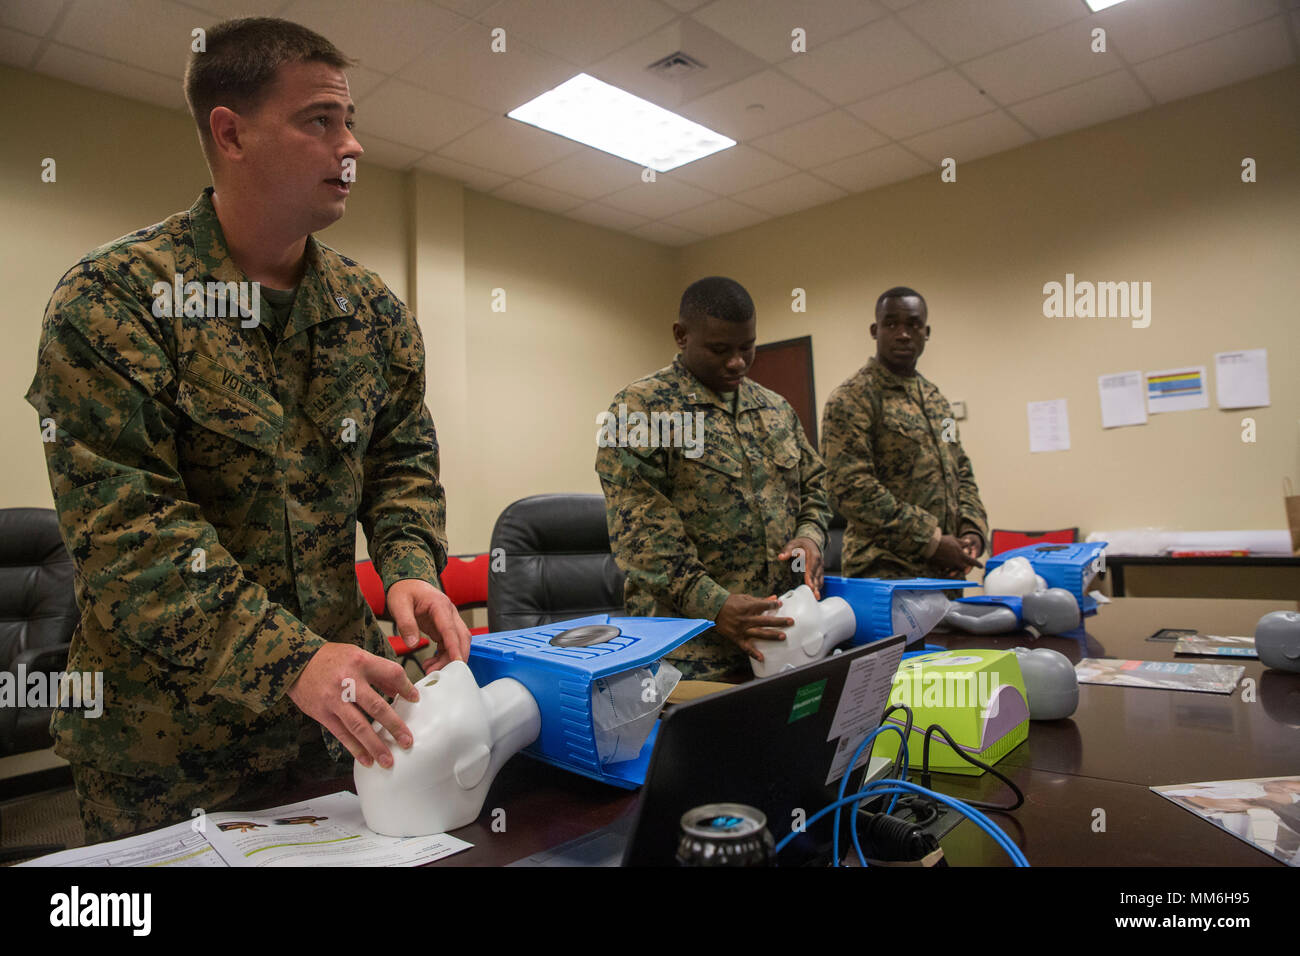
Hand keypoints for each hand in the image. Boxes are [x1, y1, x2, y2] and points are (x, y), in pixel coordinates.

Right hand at [288, 643, 418, 768]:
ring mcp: (334, 699)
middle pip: (377, 706)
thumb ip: (378, 672)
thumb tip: (398, 693)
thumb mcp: (357, 655)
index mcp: (361, 662)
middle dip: (394, 726)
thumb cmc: (330, 658)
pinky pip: (341, 734)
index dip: (406, 688)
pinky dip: (355, 749)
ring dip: (375, 745)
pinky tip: (366, 760)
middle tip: (407, 741)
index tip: (414, 700)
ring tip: (388, 760)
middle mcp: (348, 681)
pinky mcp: (322, 713)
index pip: (391, 674)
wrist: (295, 662)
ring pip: (358, 726)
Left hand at [386, 578, 472, 673]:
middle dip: (456, 657)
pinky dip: (444, 656)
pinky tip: (431, 663)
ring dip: (449, 659)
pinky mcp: (444, 626)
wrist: (407, 582)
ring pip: (458, 642)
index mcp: (439, 605)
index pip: (451, 629)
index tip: (457, 663)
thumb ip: (406, 623)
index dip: (455, 647)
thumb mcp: (399, 604)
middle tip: (442, 674)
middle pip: (461, 638)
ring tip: (430, 670)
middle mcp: (449, 612)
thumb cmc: (404, 590)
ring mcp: (449, 619)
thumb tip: (412, 644)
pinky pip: (449, 644)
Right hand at [713, 594, 792, 662]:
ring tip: (783, 636)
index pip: (764, 605)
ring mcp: (742, 629)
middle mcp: (746, 619)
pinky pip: (746, 647)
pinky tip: (761, 658)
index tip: (780, 604)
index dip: (773, 604)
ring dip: (772, 635)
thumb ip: (760, 600)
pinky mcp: (737, 638)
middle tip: (790, 622)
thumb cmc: (730, 602)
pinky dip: (753, 653)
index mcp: (748, 607)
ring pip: (759, 633)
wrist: (714, 609)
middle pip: (766, 620)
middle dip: (779, 621)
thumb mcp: (745, 598)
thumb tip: (774, 598)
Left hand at [778, 536, 823, 597]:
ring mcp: (820, 567)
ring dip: (818, 588)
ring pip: (820, 579)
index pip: (812, 568)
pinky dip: (818, 587)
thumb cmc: (800, 544)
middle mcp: (819, 562)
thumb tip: (781, 557)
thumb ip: (787, 550)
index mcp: (813, 555)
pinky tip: (815, 594)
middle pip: (817, 576)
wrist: (810, 542)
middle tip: (814, 595)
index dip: (811, 578)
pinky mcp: (820, 571)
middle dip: (816, 586)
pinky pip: (820, 580)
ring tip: (816, 597)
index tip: (810, 586)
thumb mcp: (792, 544)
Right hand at [931, 534, 982, 575]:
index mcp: (961, 555)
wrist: (930, 545)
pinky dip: (944, 569)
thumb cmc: (943, 541)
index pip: (972, 561)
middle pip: (963, 568)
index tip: (981, 566)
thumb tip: (968, 543)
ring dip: (954, 568)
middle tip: (962, 564)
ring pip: (954, 570)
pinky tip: (941, 564)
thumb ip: (962, 543)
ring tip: (950, 562)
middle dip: (963, 567)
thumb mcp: (954, 539)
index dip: (977, 564)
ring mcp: (948, 566)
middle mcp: (956, 562)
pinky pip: (945, 571)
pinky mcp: (941, 568)